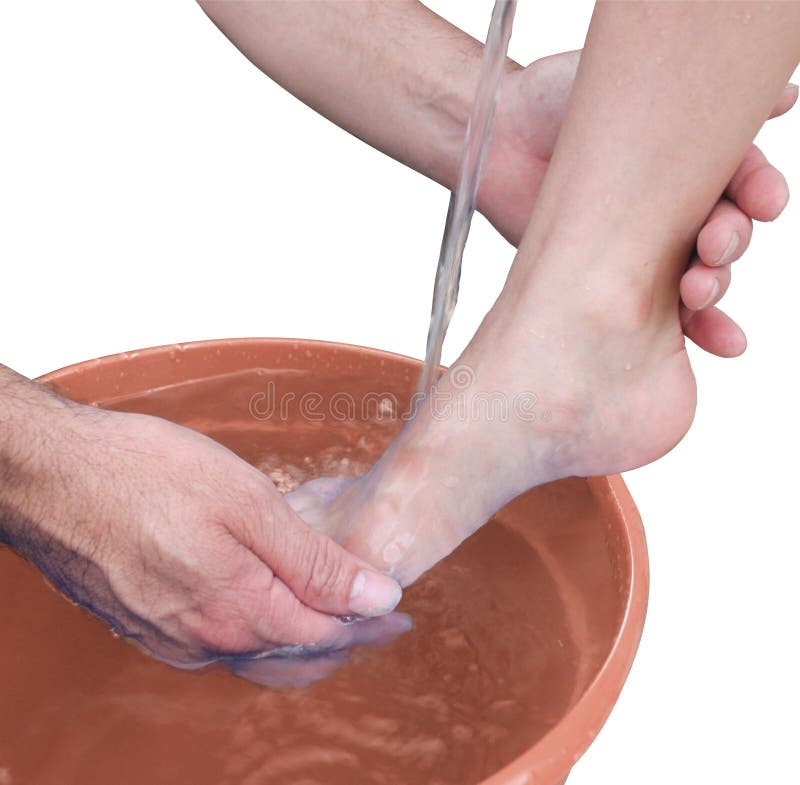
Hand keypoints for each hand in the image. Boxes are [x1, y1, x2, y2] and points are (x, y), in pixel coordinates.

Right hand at [2, 402, 401, 665]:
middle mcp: (204, 640)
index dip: (370, 624)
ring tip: (332, 618)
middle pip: (293, 654)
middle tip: (377, 622)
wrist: (51, 476)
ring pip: (255, 652)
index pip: (327, 633)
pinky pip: (218, 644)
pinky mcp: (146, 624)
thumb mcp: (248, 504)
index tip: (401, 616)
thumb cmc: (146, 474)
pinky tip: (265, 610)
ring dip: (301, 639)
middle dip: (343, 639)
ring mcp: (170, 638)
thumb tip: (376, 596)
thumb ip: (313, 561)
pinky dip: (258, 633)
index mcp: (238, 610)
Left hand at [480, 50, 796, 356]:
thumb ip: (697, 103)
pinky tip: (722, 341)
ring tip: (699, 293)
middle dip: (729, 242)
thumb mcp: (628, 87)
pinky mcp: (613, 283)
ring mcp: (644, 249)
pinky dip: (698, 329)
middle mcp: (674, 207)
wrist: (498, 134)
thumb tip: (782, 98)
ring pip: (701, 276)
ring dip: (714, 290)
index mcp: (688, 163)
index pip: (742, 181)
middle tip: (714, 247)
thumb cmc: (560, 100)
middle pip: (726, 233)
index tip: (762, 202)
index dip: (757, 192)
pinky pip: (662, 315)